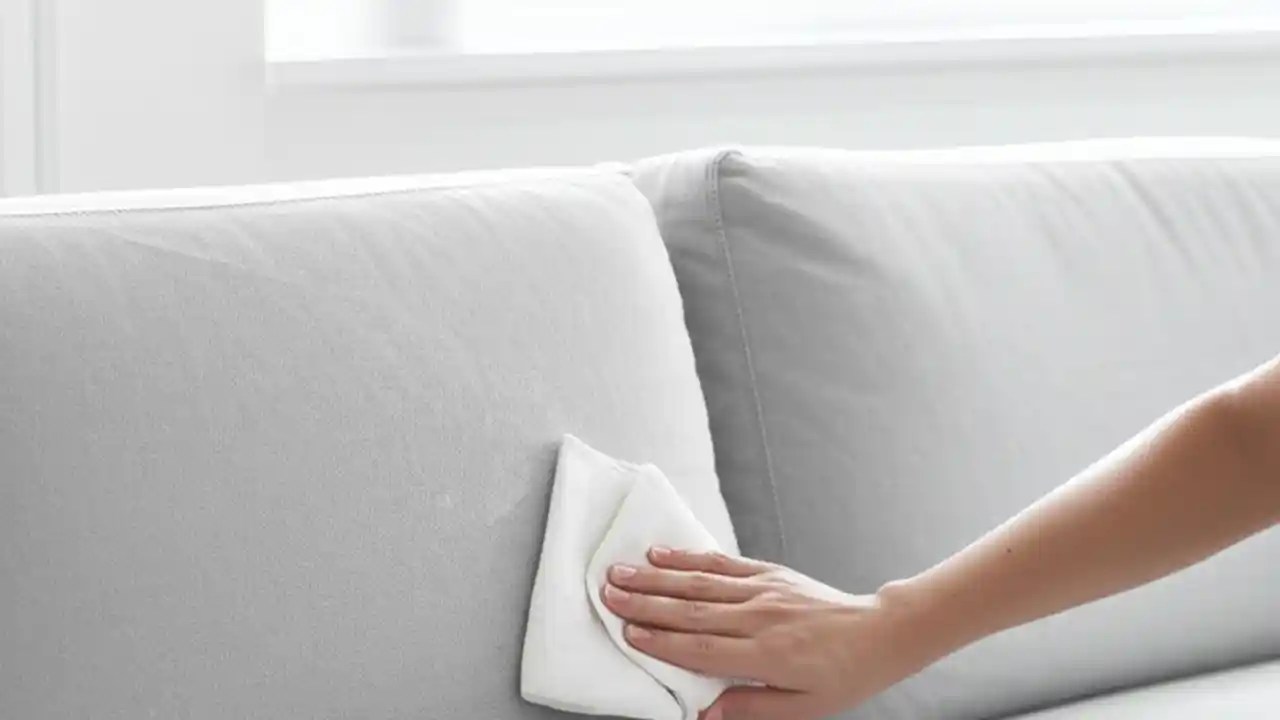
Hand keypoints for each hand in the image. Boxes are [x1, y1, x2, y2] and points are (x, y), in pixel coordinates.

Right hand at [601, 548, 942, 719]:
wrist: (879, 633)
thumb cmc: (842, 676)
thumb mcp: (803, 709)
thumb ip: (751, 708)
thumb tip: (704, 714)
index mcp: (766, 655)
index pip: (701, 649)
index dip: (661, 642)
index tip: (627, 635)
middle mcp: (759, 617)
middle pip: (690, 611)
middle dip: (644, 603)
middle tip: (607, 595)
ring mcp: (762, 590)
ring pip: (699, 583)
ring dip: (655, 577)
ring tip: (620, 572)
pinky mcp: (768, 573)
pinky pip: (722, 564)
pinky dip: (689, 558)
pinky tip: (661, 554)